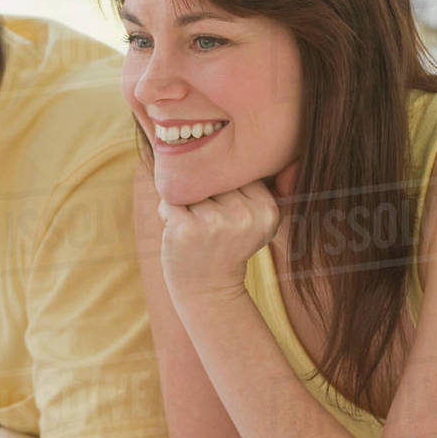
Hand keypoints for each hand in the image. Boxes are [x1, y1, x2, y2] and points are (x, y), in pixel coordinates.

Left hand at [157, 180, 281, 305]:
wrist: (209, 291)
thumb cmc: (227, 248)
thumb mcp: (252, 220)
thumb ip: (248, 187)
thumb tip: (217, 146)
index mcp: (268, 210)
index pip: (238, 173)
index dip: (224, 187)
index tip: (226, 211)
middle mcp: (245, 215)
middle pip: (214, 177)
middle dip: (204, 193)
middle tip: (207, 222)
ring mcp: (215, 222)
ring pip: (191, 186)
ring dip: (185, 203)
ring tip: (194, 227)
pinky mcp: (186, 229)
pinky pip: (169, 199)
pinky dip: (168, 211)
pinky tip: (178, 230)